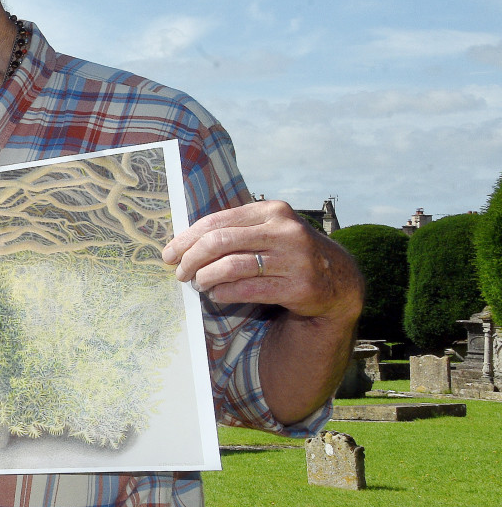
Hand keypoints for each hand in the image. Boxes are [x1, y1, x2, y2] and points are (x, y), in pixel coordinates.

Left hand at [160, 200, 361, 322]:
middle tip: (179, 272)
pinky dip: (224, 293)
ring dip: (205, 277)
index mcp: (272, 211)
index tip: (169, 253)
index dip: (187, 238)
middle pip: (219, 241)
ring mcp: (294, 259)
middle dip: (191, 258)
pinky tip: (216, 294)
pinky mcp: (298, 286)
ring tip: (197, 284)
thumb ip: (235, 231)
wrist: (337, 279)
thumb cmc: (288, 253)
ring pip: (231, 267)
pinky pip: (247, 289)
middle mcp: (285, 232)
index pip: (217, 221)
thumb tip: (184, 242)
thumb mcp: (268, 231)